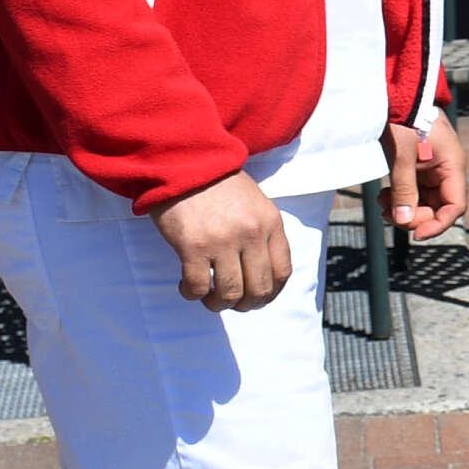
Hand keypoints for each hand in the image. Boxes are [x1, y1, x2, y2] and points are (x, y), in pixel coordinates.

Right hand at [153, 174, 292, 311]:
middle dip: (247, 305)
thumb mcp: (256, 203)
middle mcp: (251, 234)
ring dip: (219, 304)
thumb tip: (260, 272)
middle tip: (233, 303)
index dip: (271, 293)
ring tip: (209, 299)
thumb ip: (262, 234)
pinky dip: (192, 294)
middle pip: (259, 289)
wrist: (186, 163)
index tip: (258, 297)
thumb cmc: (219, 184)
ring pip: (230, 293)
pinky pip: (198, 286)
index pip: (282, 273)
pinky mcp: (193, 246)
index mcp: (271, 223)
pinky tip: (187, 287)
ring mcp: (223, 241)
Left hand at [386, 115, 466, 240]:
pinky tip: (384, 196)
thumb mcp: (402, 156)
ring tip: (382, 204)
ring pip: (423, 201)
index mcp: (452, 166)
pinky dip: (399, 198)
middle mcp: (446, 170)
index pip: (454, 206)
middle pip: (437, 207)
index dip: (437, 224)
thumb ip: (404, 189)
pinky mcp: (417, 166)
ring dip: (404, 208)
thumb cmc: (404, 119)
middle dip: (414, 216)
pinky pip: (412, 191)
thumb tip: (404, 220)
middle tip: (390, 215)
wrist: (396, 93)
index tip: (416, 234)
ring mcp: (431, 168)